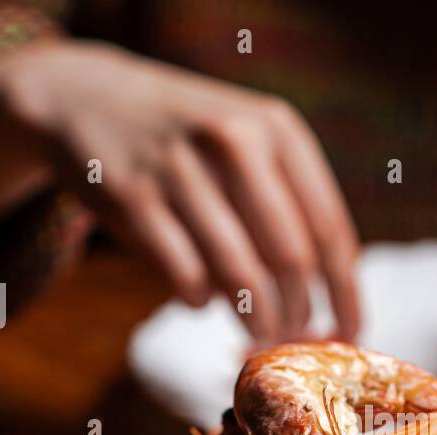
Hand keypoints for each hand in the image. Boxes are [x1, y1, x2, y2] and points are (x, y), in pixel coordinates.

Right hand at [0, 40, 360, 343]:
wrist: (85, 96)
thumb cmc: (187, 141)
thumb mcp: (247, 144)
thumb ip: (288, 206)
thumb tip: (327, 301)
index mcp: (277, 129)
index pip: (330, 228)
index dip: (347, 292)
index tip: (351, 333)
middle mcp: (234, 140)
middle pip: (291, 258)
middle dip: (297, 313)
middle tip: (291, 337)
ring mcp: (181, 167)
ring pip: (240, 274)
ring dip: (254, 319)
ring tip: (256, 333)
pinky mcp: (133, 195)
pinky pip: (185, 275)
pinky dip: (198, 301)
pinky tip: (198, 300)